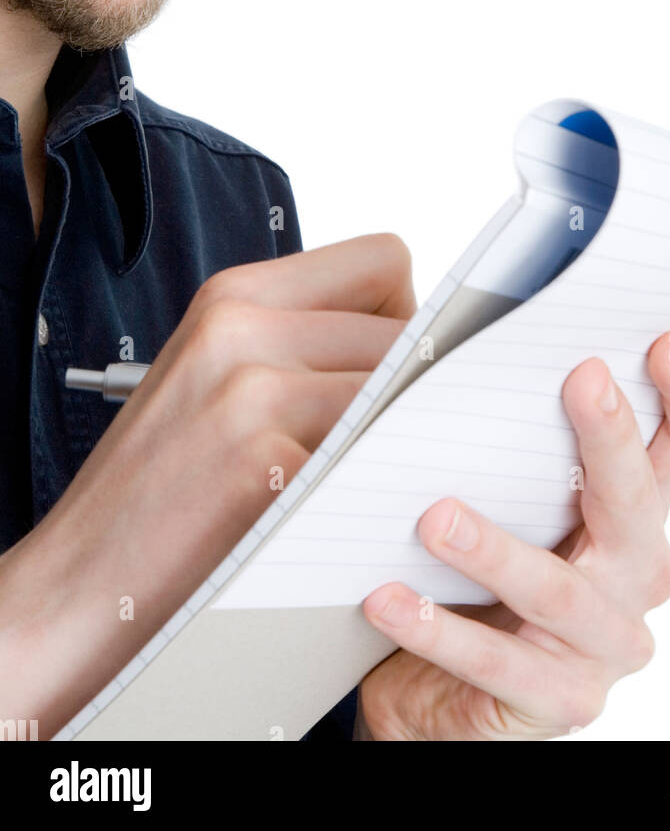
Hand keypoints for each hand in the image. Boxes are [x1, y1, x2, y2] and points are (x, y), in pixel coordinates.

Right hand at [0, 233, 416, 738]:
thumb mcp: (217, 382)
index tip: (394, 369)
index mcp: (234, 297)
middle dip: (414, 388)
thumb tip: (417, 341)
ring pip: (403, 390)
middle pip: (406, 328)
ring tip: (370, 483)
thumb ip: (300, 345)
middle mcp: (240, 326)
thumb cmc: (156, 496)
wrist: (74, 590)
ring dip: (404, 439)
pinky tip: (348, 517)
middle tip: (387, 445)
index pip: (383, 259)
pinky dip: (379, 487)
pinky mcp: (262, 462)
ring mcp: (249, 390)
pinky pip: (376, 455)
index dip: (405, 314)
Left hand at [357, 332, 669, 740]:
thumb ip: (523, 441)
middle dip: (612, 440)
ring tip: (434, 518)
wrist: (441, 684)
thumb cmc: (478, 567)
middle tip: (584, 379)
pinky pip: (496, 664)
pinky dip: (438, 630)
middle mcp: (639, 573)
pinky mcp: (561, 701)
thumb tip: (484, 348)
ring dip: (493, 550)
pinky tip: (389, 599)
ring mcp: (606, 644)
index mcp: (639, 510)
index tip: (666, 341)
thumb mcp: (513, 497)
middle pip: (638, 503)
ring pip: (557, 591)